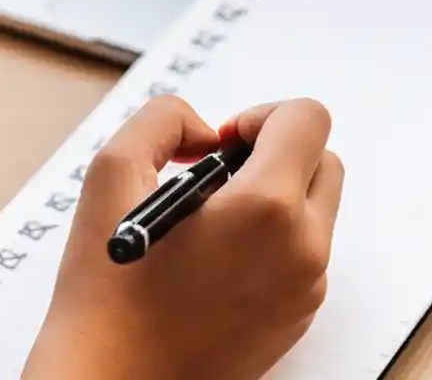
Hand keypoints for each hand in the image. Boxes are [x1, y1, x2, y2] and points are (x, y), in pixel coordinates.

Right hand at [24, 96, 344, 379]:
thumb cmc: (108, 298)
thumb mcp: (113, 175)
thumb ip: (163, 121)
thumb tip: (203, 129)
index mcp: (267, 209)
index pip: (308, 118)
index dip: (261, 114)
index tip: (223, 141)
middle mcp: (302, 249)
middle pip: (323, 160)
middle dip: (274, 152)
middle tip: (217, 174)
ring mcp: (307, 289)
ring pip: (315, 209)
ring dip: (274, 196)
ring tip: (209, 220)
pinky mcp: (298, 317)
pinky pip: (304, 254)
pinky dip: (272, 240)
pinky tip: (215, 259)